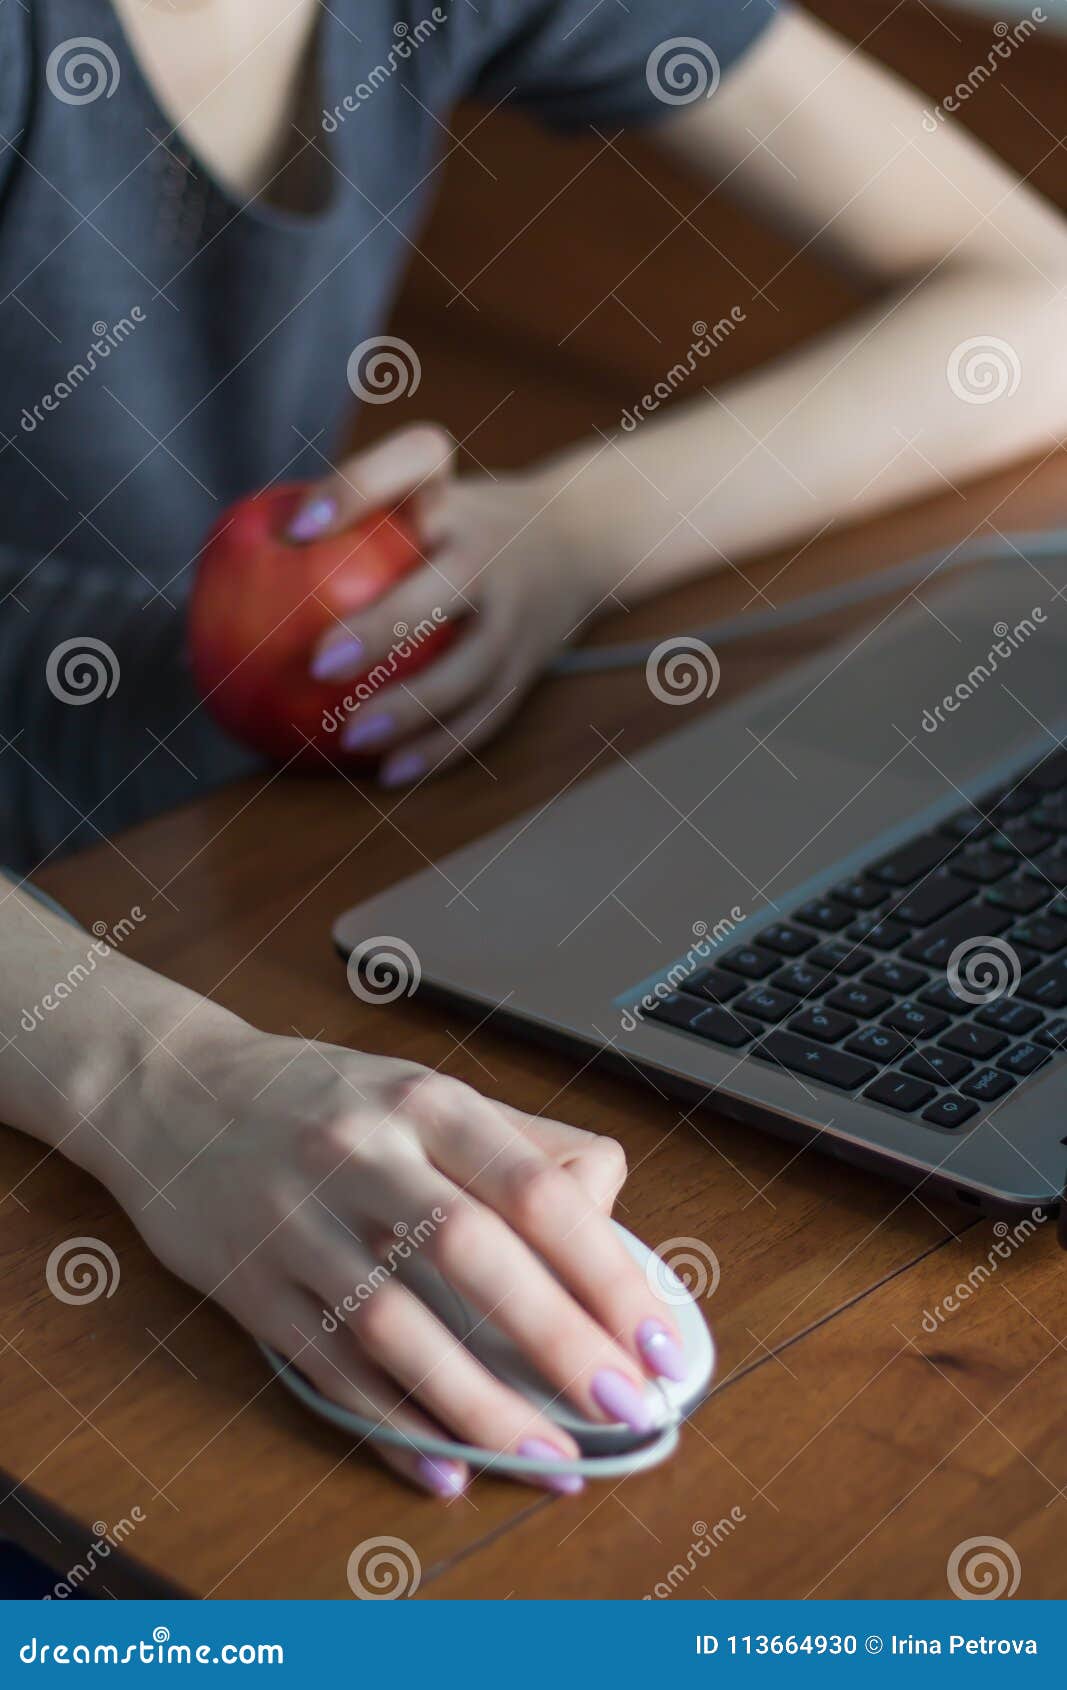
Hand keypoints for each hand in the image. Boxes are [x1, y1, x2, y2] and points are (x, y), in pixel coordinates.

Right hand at [111, 1022, 686, 1498]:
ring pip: (397, 1325)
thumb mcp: (426, 1091)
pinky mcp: (249, 1284)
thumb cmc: (326, 1100)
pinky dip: (392, 1427)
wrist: (173, 1091)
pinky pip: (329, 1369)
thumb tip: (614, 1220)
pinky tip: (446, 1471)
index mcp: (426, 1102)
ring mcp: (297, 1220)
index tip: (657, 1341)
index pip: (535, 1189)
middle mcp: (362, 1152)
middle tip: (623, 1407)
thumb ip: (523, 1145)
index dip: (607, 1273)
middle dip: (559, 1343)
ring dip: (481, 1406)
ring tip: (551, 1461)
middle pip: (472, 1255)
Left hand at [288, 425, 606, 787]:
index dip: (359, 487)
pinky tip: (389, 773)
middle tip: (321, 663)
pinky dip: (440, 749)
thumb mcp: (422, 493)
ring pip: (474, 668)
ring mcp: (517, 615)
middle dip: (389, 624)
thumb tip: (238, 545)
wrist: (578, 542)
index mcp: (455, 499)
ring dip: (416, 707)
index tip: (299, 525)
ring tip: (353, 735)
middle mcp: (493, 551)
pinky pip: (485, 717)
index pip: (415, 462)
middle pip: (451, 586)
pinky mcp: (527, 667)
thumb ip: (346, 513)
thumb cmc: (460, 522)